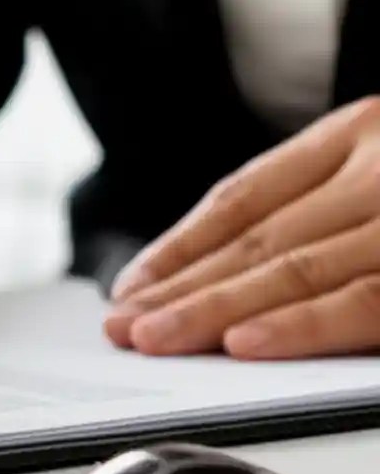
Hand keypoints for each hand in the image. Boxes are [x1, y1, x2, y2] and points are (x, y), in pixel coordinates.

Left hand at [104, 96, 379, 359]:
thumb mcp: (378, 175)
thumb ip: (329, 209)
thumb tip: (226, 274)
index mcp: (358, 130)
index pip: (244, 195)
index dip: (180, 246)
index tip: (130, 287)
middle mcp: (378, 164)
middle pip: (257, 237)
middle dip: (180, 288)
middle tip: (119, 326)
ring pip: (295, 268)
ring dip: (214, 311)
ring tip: (152, 340)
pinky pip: (362, 302)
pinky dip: (299, 326)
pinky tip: (242, 344)